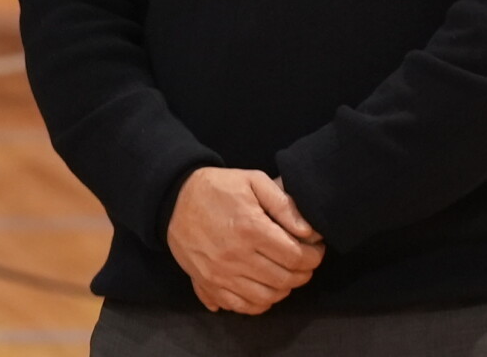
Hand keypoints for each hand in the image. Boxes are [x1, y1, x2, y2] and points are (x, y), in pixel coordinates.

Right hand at [165, 168, 322, 314]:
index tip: (314, 249)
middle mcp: (236, 256)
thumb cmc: (216, 188)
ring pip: (267, 297)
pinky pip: (242, 306)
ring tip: (284, 274)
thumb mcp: (252, 181)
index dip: (313, 256)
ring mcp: (220, 273)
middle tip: (303, 261)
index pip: (296, 256)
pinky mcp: (208, 283)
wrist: (172, 199)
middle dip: (303, 273)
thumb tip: (308, 231)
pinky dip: (259, 304)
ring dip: (283, 289)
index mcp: (250, 228)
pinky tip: (263, 288)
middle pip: (285, 279)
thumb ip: (283, 204)